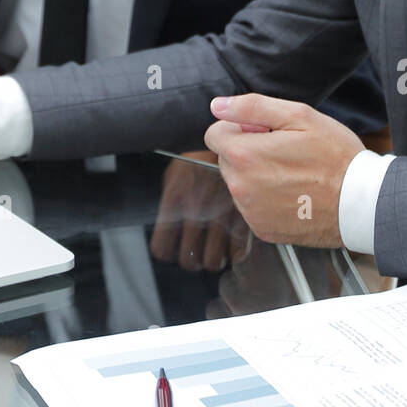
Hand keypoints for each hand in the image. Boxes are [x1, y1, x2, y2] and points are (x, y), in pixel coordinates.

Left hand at [149, 152, 248, 272]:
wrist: (232, 144)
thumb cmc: (202, 155)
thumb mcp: (176, 172)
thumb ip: (170, 200)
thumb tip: (166, 222)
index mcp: (175, 202)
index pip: (161, 248)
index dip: (166, 250)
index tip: (171, 248)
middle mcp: (196, 214)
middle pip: (188, 260)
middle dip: (191, 259)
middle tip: (196, 250)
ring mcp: (221, 218)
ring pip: (213, 262)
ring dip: (213, 258)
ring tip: (215, 248)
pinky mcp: (244, 220)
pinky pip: (238, 254)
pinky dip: (235, 252)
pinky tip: (232, 240)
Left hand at [204, 94, 365, 247]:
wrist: (361, 202)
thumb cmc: (335, 157)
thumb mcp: (299, 116)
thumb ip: (252, 107)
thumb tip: (218, 106)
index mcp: (245, 155)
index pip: (214, 134)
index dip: (240, 127)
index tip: (263, 131)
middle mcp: (241, 187)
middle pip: (227, 159)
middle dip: (248, 151)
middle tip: (283, 151)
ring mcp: (250, 211)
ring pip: (239, 183)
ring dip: (256, 175)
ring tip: (292, 173)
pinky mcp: (262, 229)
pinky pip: (252, 206)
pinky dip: (266, 198)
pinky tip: (293, 193)